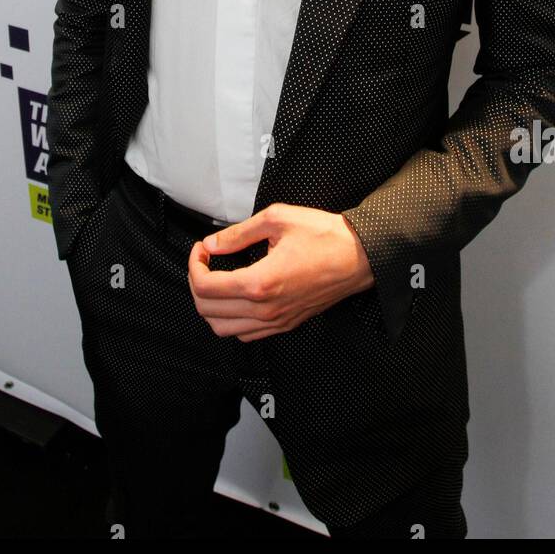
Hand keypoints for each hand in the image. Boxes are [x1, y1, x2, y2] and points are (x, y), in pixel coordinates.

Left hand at [186, 203, 374, 340]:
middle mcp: (265, 309)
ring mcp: (276, 321)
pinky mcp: (286, 324)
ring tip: (216, 279)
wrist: (359, 256)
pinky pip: (245, 334)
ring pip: (223, 329)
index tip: (202, 248)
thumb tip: (213, 244)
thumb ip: (239, 234)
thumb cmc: (324, 236)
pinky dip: (230, 318)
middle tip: (204, 261)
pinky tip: (236, 295)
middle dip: (197, 284)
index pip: (206, 287)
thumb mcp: (277, 219)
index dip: (194, 265)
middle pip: (208, 311)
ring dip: (210, 306)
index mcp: (260, 282)